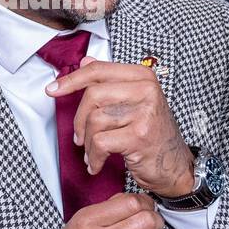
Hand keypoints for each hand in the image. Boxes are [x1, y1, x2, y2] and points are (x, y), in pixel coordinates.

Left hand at [47, 56, 194, 196]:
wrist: (175, 166)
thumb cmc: (153, 135)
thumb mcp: (136, 102)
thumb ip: (111, 81)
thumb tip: (85, 62)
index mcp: (142, 76)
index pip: (98, 71)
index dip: (71, 80)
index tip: (52, 90)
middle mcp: (146, 90)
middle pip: (92, 95)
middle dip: (79, 120)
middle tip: (79, 137)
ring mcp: (144, 112)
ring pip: (94, 120)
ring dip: (87, 143)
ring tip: (93, 153)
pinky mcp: (139, 135)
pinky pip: (100, 142)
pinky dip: (94, 157)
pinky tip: (97, 164)